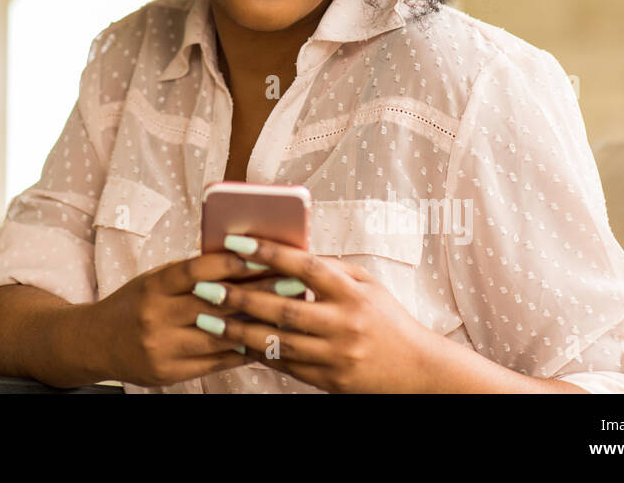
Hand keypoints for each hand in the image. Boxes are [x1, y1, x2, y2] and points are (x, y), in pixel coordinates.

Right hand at [89, 251, 285, 387]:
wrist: (96, 341)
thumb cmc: (133, 303)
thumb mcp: (154, 280)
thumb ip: (189, 275)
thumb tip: (237, 259)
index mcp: (153, 286)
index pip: (196, 270)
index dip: (231, 263)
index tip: (264, 256)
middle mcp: (156, 316)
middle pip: (214, 303)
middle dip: (257, 294)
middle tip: (292, 285)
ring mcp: (162, 347)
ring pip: (218, 336)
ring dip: (256, 325)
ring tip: (287, 315)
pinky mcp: (168, 372)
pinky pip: (214, 361)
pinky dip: (241, 351)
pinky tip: (264, 341)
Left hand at [192, 234, 436, 392]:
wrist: (417, 370)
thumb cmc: (388, 320)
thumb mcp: (367, 285)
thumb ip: (330, 269)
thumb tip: (289, 252)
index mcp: (352, 292)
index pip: (305, 265)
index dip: (268, 252)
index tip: (235, 242)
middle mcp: (345, 323)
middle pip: (283, 307)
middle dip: (240, 296)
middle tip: (205, 287)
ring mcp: (337, 355)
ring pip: (278, 342)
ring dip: (238, 331)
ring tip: (207, 320)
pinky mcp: (330, 381)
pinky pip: (286, 366)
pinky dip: (257, 354)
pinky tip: (233, 344)